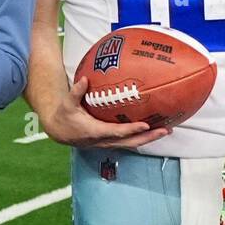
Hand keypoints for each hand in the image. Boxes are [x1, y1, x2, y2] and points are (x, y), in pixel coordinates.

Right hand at [42, 78, 170, 149]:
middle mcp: (104, 140)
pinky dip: (141, 137)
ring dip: (148, 139)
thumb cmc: (64, 116)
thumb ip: (76, 92)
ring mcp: (107, 143)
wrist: (59, 131)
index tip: (146, 125)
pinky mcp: (109, 142)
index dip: (132, 130)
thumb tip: (84, 79)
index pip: (117, 132)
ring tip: (165, 130)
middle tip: (165, 130)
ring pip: (131, 144)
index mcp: (95, 131)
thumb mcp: (67, 104)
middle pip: (130, 142)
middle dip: (148, 137)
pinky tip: (152, 130)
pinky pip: (128, 142)